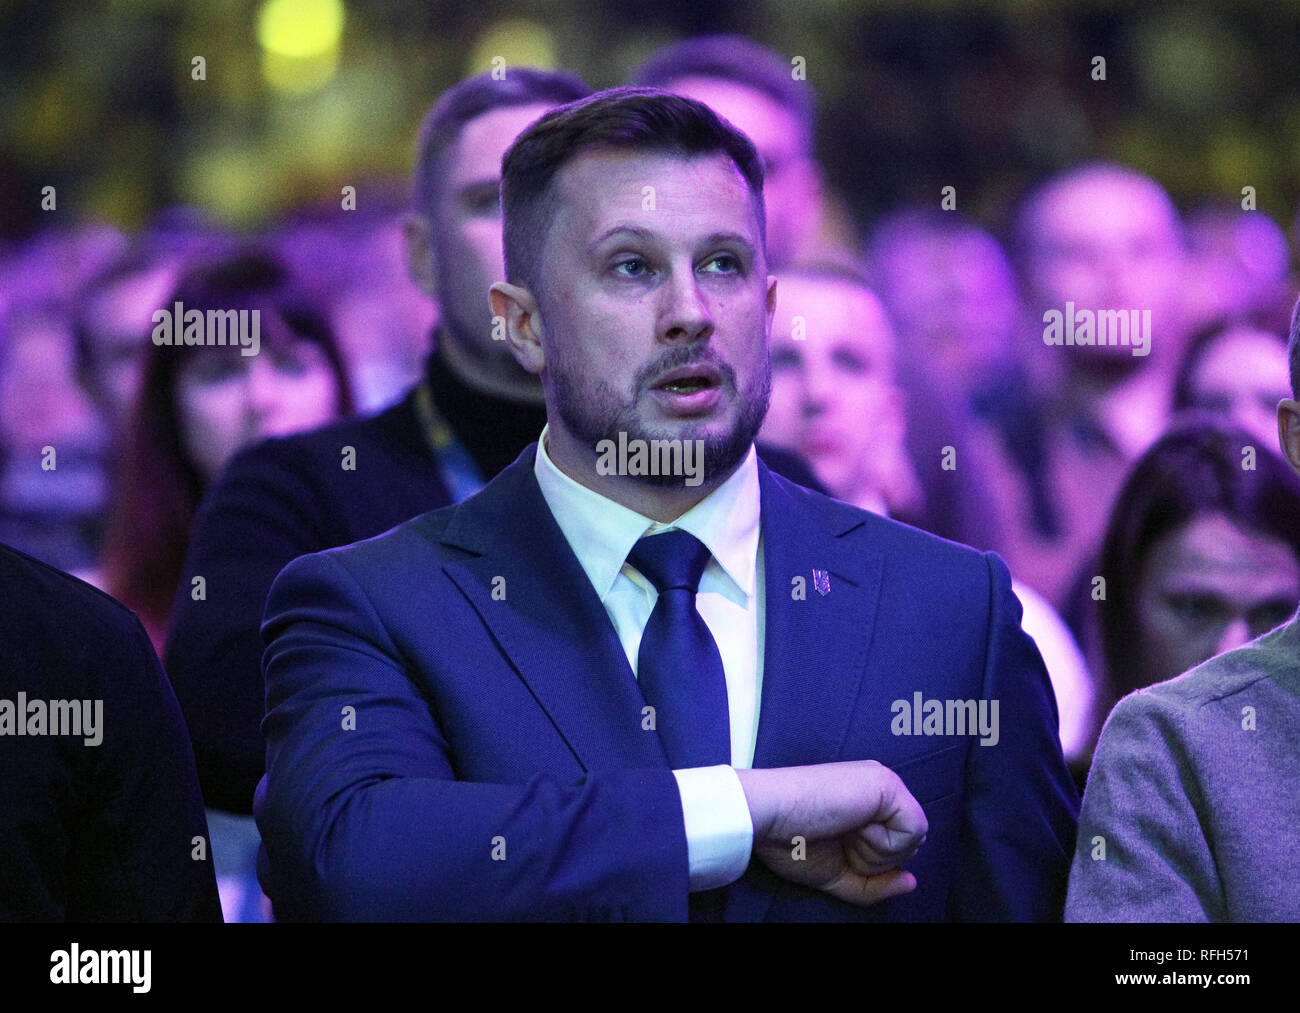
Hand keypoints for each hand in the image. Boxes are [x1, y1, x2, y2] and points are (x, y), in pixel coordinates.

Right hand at [735, 760, 926, 906]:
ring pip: (914, 841)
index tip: (837, 846)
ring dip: (877, 853)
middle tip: (839, 840)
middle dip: (876, 860)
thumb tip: (911, 882)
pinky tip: (854, 827)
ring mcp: (886, 783)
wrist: (767, 815)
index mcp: (868, 802)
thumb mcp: (839, 873)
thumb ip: (875, 883)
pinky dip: (883, 844)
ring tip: (843, 831)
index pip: (898, 846)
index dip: (872, 863)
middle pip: (910, 845)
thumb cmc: (791, 841)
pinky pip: (914, 831)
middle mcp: (880, 788)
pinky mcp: (888, 785)